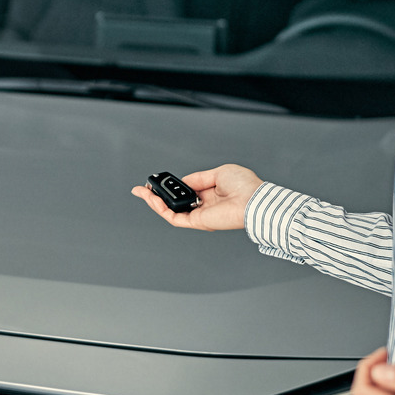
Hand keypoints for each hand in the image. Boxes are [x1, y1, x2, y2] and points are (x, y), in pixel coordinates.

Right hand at [130, 164, 264, 231]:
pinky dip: (161, 208)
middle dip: (157, 196)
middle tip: (143, 188)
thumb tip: (183, 180)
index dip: (171, 188)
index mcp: (212, 194)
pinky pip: (174, 217)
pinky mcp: (198, 222)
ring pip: (170, 212)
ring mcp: (200, 215)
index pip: (186, 193)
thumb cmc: (245, 186)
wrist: (253, 199)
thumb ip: (198, 177)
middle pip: (175, 204)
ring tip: (141, 192)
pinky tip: (152, 198)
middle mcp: (204, 207)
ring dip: (154, 202)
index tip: (159, 180)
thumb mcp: (218, 172)